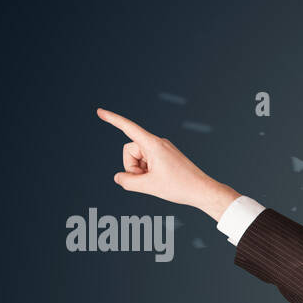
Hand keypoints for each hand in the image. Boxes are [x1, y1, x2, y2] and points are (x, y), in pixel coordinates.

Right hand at [97, 108, 238, 220]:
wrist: (202, 191)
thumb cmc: (180, 187)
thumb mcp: (149, 186)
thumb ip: (127, 181)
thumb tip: (119, 177)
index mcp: (153, 144)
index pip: (129, 128)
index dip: (113, 120)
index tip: (100, 111)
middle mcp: (158, 143)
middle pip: (130, 150)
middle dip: (132, 166)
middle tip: (146, 180)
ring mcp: (162, 149)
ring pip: (138, 158)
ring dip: (140, 170)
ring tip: (155, 181)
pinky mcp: (166, 156)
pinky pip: (148, 161)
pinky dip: (148, 172)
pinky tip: (160, 180)